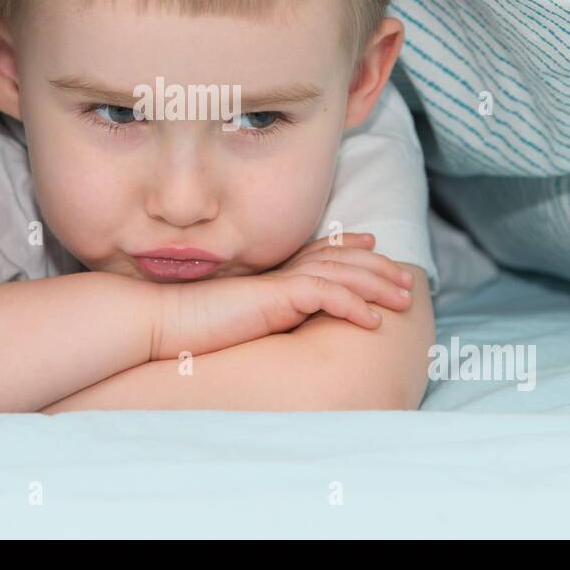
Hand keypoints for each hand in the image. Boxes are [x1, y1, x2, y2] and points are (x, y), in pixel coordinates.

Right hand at [150, 232, 413, 359]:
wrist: (161, 321)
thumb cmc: (188, 325)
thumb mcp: (233, 316)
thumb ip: (256, 311)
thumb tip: (271, 319)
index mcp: (270, 275)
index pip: (318, 253)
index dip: (351, 247)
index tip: (374, 244)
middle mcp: (278, 272)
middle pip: (339, 259)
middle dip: (378, 267)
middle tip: (408, 279)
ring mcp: (277, 282)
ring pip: (340, 275)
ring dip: (377, 286)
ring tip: (404, 299)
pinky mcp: (275, 296)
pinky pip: (324, 296)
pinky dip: (352, 305)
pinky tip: (372, 321)